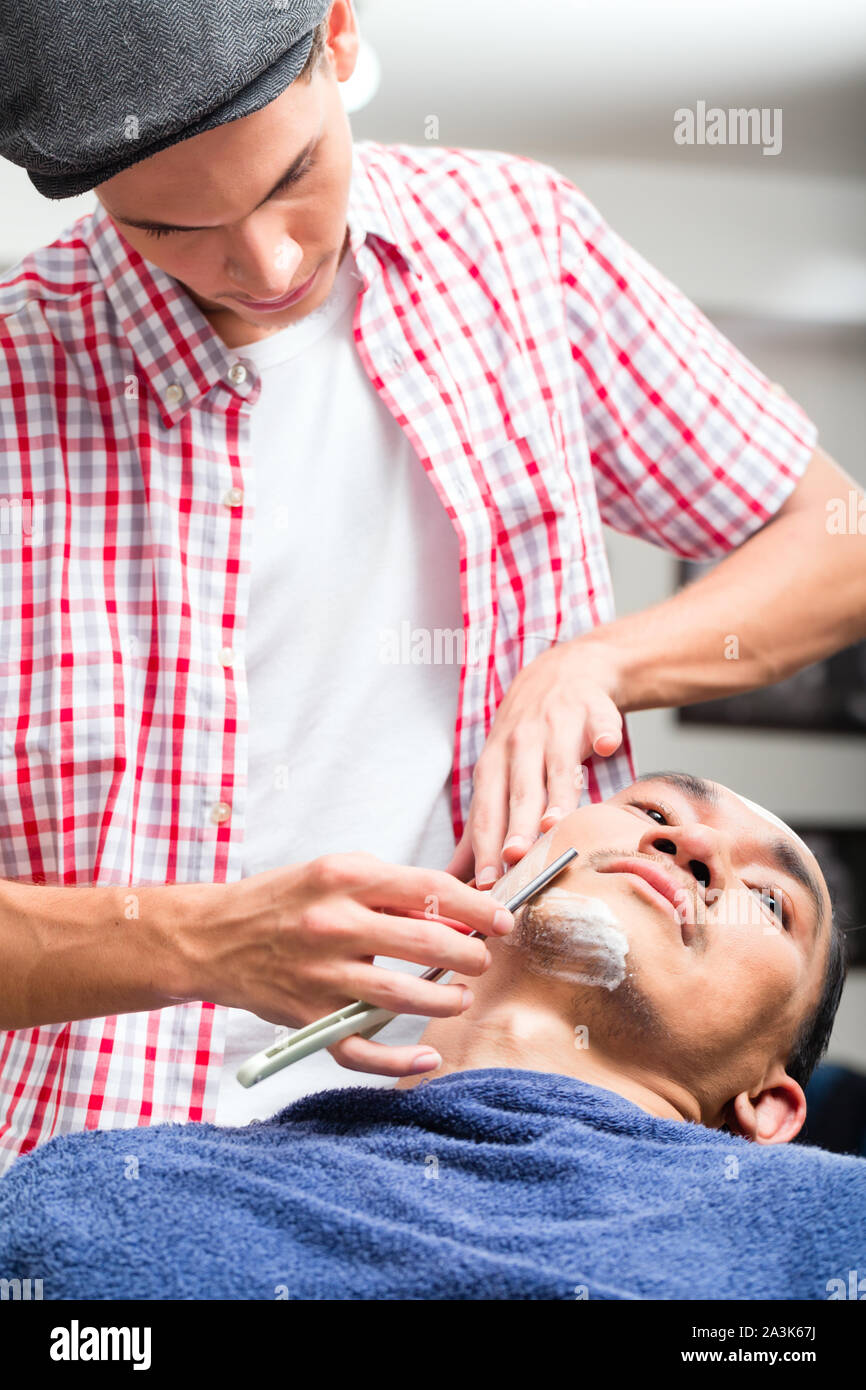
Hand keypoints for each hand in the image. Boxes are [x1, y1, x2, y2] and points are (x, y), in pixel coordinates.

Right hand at [174, 853, 513, 1077]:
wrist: (210, 938)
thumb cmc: (281, 901)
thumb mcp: (334, 873)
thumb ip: (391, 891)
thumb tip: (457, 914)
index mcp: (344, 878)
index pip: (430, 890)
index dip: (476, 907)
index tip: (501, 919)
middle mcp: (333, 924)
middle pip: (425, 943)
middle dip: (469, 955)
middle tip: (482, 960)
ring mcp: (321, 976)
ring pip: (402, 996)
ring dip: (445, 1000)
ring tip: (460, 996)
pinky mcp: (309, 1019)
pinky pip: (361, 1049)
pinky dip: (399, 1062)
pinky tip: (428, 1058)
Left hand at [446, 638, 622, 885]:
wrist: (561, 674)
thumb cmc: (525, 738)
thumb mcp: (495, 776)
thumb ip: (482, 828)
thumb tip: (456, 881)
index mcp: (494, 765)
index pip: (487, 811)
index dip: (486, 846)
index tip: (487, 881)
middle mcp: (521, 744)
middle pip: (520, 792)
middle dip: (517, 826)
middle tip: (515, 857)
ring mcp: (557, 725)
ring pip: (558, 765)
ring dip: (557, 794)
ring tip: (555, 823)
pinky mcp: (593, 710)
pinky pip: (600, 722)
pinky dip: (604, 733)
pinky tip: (607, 746)